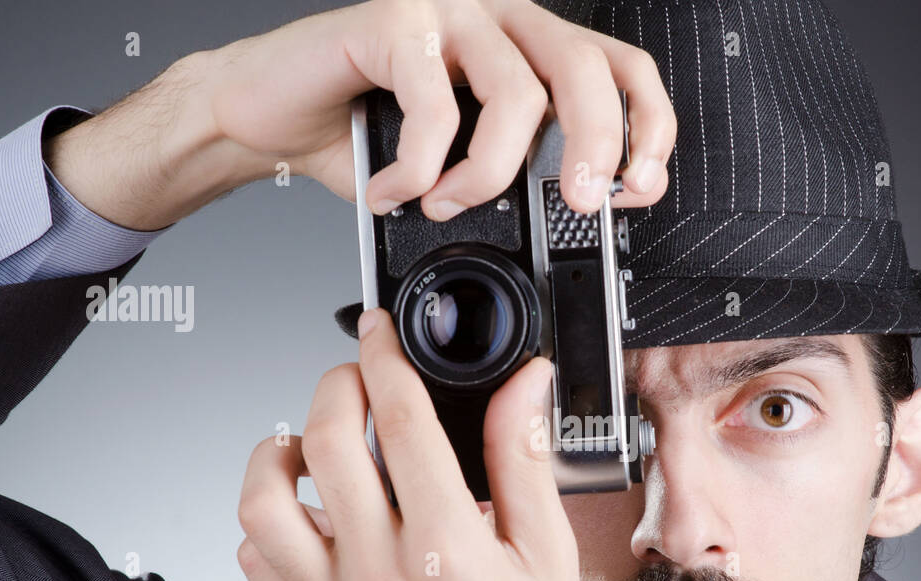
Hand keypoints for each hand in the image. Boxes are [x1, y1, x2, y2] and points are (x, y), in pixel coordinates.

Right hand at [44, 0, 675, 229]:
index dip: (648, 127)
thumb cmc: (363, 134)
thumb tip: (575, 220)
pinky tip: (391, 189)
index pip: (622, 69)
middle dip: (595, 147)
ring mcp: (448, 14)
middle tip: (577, 202)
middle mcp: (498, 20)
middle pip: (586, 71)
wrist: (272, 114)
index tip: (639, 186)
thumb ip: (517, 176)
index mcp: (528, 49)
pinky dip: (418, 169)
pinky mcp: (394, 23)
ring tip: (446, 202)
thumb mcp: (459, 164)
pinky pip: (435, 107)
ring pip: (516, 93)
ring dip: (487, 174)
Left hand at [236, 308, 672, 580]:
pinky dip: (266, 526)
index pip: (400, 418)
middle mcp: (380, 577)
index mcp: (449, 548)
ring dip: (277, 454)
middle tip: (352, 380)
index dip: (384, 355)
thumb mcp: (546, 555)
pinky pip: (256, 566)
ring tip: (307, 445)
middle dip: (334, 387)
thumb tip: (524, 387)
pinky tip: (306, 519)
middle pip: (325, 442)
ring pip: (263, 504)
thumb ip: (523, 459)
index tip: (378, 333)